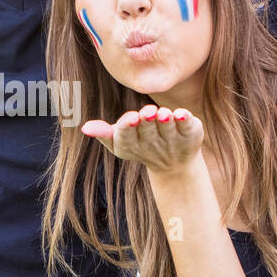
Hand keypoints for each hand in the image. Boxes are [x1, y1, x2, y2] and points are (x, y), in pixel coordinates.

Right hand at [81, 105, 204, 175]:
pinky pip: (188, 127)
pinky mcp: (191, 135)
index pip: (126, 137)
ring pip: (167, 129)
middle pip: (148, 131)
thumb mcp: (120, 141)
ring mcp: (173, 141)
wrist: (175, 164)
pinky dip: (185, 120)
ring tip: (162, 113)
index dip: (128, 127)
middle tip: (148, 111)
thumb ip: (104, 133)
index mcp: (131, 145)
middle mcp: (153, 145)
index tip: (130, 117)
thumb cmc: (141, 144)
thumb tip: (85, 128)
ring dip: (165, 121)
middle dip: (147, 121)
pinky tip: (181, 114)